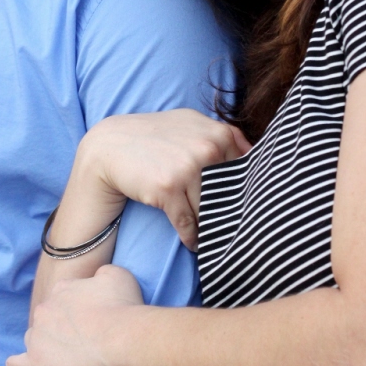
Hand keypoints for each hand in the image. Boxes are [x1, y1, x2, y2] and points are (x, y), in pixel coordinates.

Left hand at [7, 264, 142, 365]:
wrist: (120, 339)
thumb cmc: (122, 307)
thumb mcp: (117, 275)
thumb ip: (101, 274)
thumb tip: (96, 279)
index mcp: (61, 289)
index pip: (63, 298)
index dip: (77, 311)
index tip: (91, 321)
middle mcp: (44, 309)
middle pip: (46, 319)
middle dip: (60, 328)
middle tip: (83, 341)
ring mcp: (37, 337)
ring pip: (33, 339)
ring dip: (45, 346)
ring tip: (66, 359)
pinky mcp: (36, 363)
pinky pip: (16, 365)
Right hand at [75, 110, 250, 248]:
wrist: (111, 145)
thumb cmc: (154, 135)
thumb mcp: (190, 122)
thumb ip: (224, 135)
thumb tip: (255, 155)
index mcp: (218, 133)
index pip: (245, 173)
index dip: (243, 194)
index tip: (241, 207)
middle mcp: (206, 148)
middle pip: (230, 194)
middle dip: (228, 213)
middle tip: (230, 229)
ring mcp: (187, 169)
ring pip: (210, 211)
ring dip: (211, 228)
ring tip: (211, 237)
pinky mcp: (167, 189)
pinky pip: (188, 223)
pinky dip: (192, 238)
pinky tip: (193, 242)